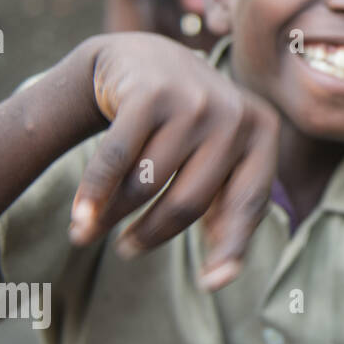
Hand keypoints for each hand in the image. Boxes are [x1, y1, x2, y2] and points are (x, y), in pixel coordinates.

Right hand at [69, 33, 278, 288]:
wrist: (144, 59)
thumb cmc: (189, 128)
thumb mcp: (221, 159)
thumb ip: (228, 209)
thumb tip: (221, 277)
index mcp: (263, 133)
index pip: (249, 203)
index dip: (230, 247)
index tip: (211, 285)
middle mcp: (235, 114)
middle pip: (190, 201)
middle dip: (154, 234)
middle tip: (129, 251)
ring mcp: (193, 100)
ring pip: (148, 184)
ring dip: (115, 216)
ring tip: (95, 229)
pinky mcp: (150, 93)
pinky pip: (117, 161)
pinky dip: (94, 196)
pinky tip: (80, 222)